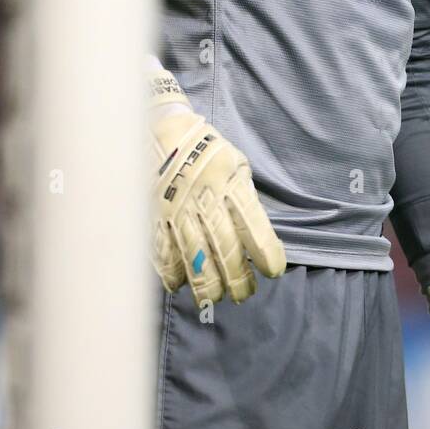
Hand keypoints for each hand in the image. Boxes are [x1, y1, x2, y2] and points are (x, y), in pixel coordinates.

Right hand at [148, 69, 286, 306]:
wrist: (163, 130)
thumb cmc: (208, 149)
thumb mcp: (236, 163)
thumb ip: (244, 196)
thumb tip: (256, 233)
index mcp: (230, 182)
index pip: (253, 224)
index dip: (266, 251)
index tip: (274, 271)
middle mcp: (205, 199)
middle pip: (225, 247)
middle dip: (238, 277)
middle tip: (245, 294)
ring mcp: (178, 210)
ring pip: (195, 256)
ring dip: (207, 283)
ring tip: (217, 298)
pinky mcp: (155, 216)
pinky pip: (162, 250)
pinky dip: (171, 272)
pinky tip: (179, 285)